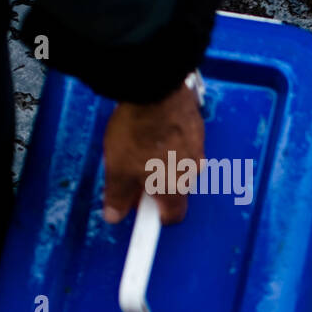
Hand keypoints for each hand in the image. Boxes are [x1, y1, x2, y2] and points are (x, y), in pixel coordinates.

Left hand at [102, 81, 203, 224]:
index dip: (155, 219)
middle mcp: (192, 173)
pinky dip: (170, 142)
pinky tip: (152, 131)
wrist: (157, 92)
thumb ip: (117, 196)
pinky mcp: (196, 128)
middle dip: (156, 187)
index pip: (172, 218)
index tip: (144, 219)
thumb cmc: (140, 133)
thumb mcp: (118, 170)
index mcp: (175, 189)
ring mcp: (198, 149)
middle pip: (175, 190)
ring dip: (163, 162)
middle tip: (133, 174)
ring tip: (141, 146)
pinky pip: (184, 144)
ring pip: (180, 166)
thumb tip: (114, 214)